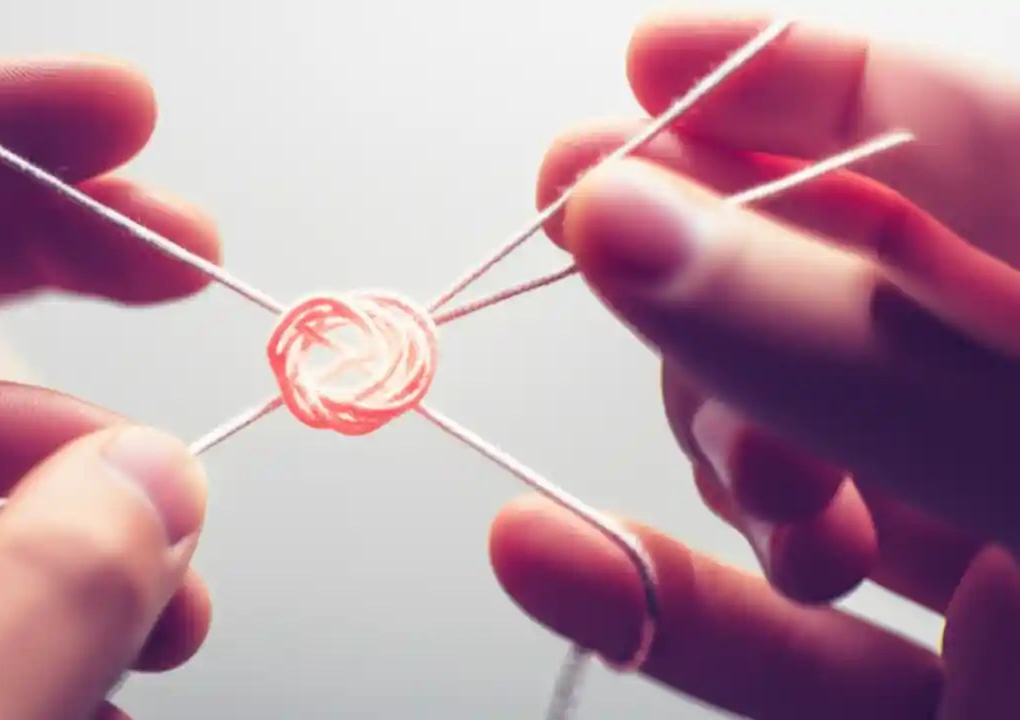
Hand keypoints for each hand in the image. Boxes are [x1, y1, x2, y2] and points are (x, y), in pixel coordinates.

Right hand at [491, 14, 1019, 718]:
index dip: (794, 81)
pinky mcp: (942, 695)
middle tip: (641, 298)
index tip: (652, 69)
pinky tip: (543, 555)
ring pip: (795, 460)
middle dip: (726, 293)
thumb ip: (850, 345)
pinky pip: (778, 639)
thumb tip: (635, 221)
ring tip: (747, 502)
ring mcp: (995, 560)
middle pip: (838, 293)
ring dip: (712, 460)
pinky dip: (652, 600)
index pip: (955, 126)